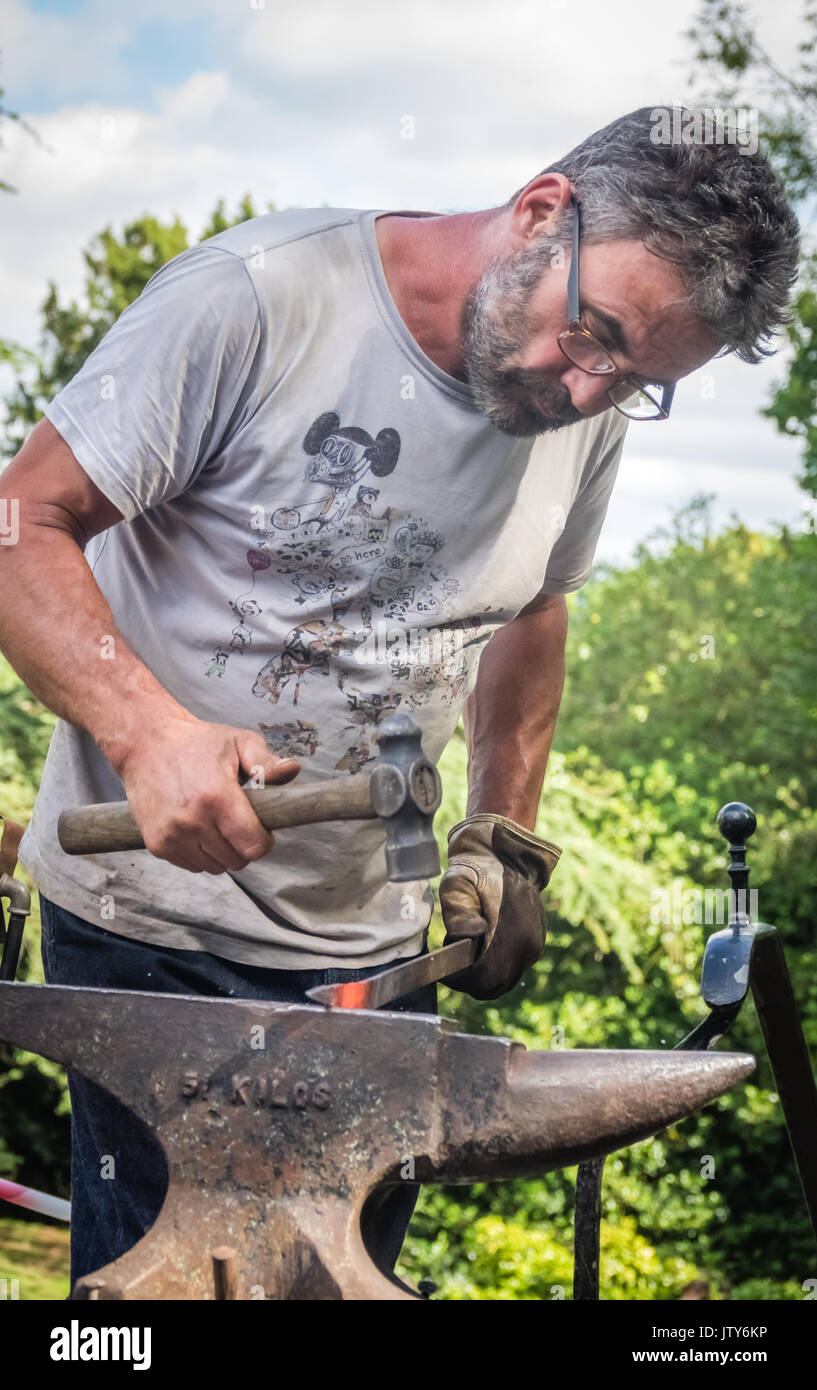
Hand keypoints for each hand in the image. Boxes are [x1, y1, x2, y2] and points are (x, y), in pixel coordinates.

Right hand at [116, 713, 300, 873]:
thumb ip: (266, 761)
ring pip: (215, 867)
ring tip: (216, 823)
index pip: (253, 846)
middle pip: (237, 860)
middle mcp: (192, 821)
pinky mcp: (157, 845)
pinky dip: (200, 854)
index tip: (262, 829)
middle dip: (244, 845)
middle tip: (238, 822)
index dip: (264, 841)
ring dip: (222, 852)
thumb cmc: (195, 743)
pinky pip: (192, 866)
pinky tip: (197, 828)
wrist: (145, 744)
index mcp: (217, 797)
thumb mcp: (237, 742)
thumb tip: (292, 770)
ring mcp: (172, 836)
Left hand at [439, 814, 560, 999]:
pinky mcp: (535, 943)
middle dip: (470, 982)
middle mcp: (527, 947)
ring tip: (466, 957)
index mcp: (510, 935)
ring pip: (506, 980)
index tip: (445, 971)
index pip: (483, 979)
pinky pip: (514, 967)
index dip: (461, 981)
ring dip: (484, 976)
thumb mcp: (458, 886)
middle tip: (453, 967)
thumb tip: (467, 939)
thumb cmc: (476, 869)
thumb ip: (459, 916)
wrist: (507, 854)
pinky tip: (483, 949)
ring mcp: (534, 946)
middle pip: (495, 986)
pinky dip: (497, 966)